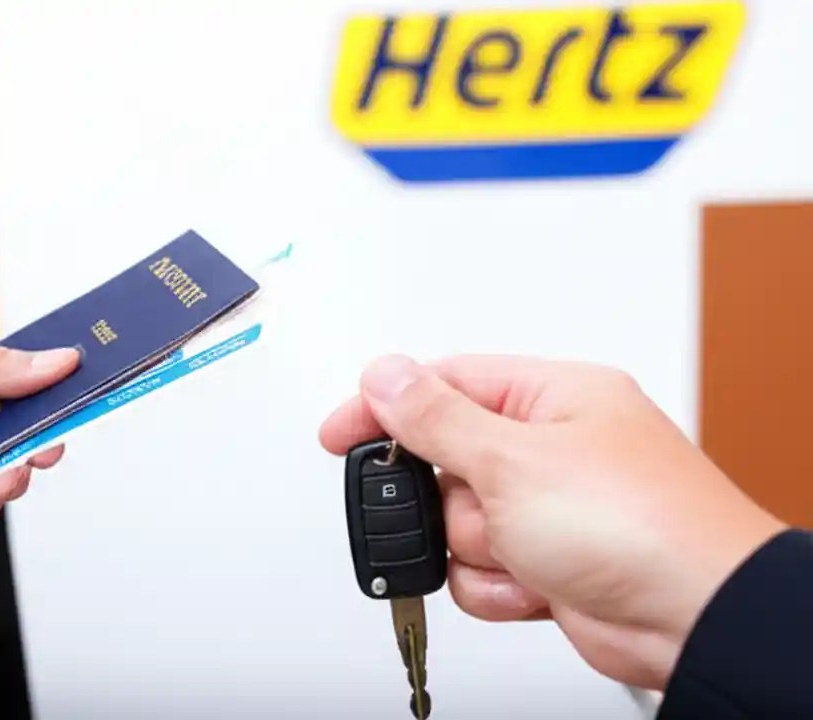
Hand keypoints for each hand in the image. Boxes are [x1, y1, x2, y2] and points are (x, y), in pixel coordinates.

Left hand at [0, 331, 78, 543]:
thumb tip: (58, 362)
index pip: (20, 374)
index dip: (56, 371)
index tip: (93, 365)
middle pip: (27, 421)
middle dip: (58, 415)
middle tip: (84, 407)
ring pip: (16, 462)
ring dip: (37, 452)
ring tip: (43, 444)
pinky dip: (5, 489)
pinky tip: (8, 473)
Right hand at [319, 354, 786, 689]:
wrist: (694, 620)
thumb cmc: (639, 525)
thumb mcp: (513, 458)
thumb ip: (435, 416)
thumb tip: (385, 373)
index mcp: (553, 398)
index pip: (444, 384)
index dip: (385, 407)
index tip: (340, 433)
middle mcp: (552, 448)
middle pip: (444, 463)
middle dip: (451, 500)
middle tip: (475, 507)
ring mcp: (549, 508)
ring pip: (457, 524)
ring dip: (479, 547)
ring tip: (524, 549)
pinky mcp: (548, 560)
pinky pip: (481, 568)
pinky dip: (499, 583)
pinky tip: (538, 581)